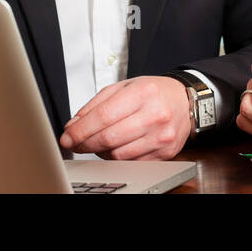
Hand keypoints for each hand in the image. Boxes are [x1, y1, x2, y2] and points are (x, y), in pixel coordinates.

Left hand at [59, 76, 192, 159]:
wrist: (184, 101)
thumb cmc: (153, 93)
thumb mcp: (124, 87)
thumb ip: (96, 105)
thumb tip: (74, 126)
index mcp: (142, 93)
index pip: (103, 116)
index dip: (80, 130)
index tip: (67, 137)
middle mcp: (155, 115)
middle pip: (110, 138)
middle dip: (85, 143)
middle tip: (74, 143)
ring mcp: (162, 136)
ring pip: (119, 154)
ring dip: (100, 152)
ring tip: (96, 143)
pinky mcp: (166, 153)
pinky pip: (132, 163)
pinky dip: (117, 158)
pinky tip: (114, 149)